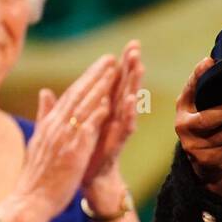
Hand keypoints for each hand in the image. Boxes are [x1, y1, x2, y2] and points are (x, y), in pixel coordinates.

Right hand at [13, 54, 117, 221]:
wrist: (30, 201)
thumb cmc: (37, 175)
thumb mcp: (40, 140)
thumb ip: (44, 115)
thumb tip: (45, 93)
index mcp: (50, 124)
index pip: (69, 95)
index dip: (85, 79)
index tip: (99, 65)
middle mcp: (56, 126)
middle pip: (77, 95)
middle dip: (94, 75)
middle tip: (110, 59)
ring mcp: (63, 138)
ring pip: (83, 107)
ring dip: (99, 87)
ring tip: (114, 71)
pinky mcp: (71, 152)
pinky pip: (86, 129)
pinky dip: (97, 114)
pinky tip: (109, 103)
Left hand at [84, 39, 142, 188]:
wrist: (89, 177)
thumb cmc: (87, 148)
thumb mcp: (83, 121)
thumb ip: (83, 102)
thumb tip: (84, 84)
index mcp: (107, 108)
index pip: (117, 81)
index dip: (124, 64)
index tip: (131, 44)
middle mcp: (116, 115)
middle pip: (126, 86)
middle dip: (131, 66)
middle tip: (136, 46)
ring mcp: (118, 128)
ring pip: (128, 102)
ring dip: (133, 84)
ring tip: (138, 66)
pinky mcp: (117, 142)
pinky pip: (125, 125)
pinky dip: (128, 113)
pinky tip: (132, 100)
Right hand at [174, 56, 221, 196]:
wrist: (203, 162)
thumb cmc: (206, 126)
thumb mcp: (201, 106)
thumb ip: (209, 89)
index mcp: (183, 107)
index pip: (190, 88)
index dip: (198, 75)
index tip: (210, 62)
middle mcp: (186, 126)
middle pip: (207, 119)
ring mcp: (197, 146)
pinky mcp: (213, 159)